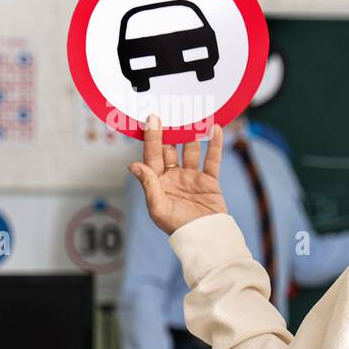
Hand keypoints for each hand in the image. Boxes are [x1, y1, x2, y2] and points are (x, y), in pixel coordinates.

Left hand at [128, 115, 227, 234]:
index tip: (152, 119)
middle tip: (171, 112)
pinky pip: (212, 159)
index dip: (152, 138)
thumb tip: (134, 165)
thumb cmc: (179, 227)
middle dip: (170, 131)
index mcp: (158, 183)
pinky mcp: (209, 181)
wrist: (206, 237)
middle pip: (170, 149)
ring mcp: (192, 177)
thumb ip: (148, 185)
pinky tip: (215, 129)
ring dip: (191, 134)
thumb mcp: (158, 208)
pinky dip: (214, 144)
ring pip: (190, 150)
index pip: (152, 155)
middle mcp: (173, 177)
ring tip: (192, 116)